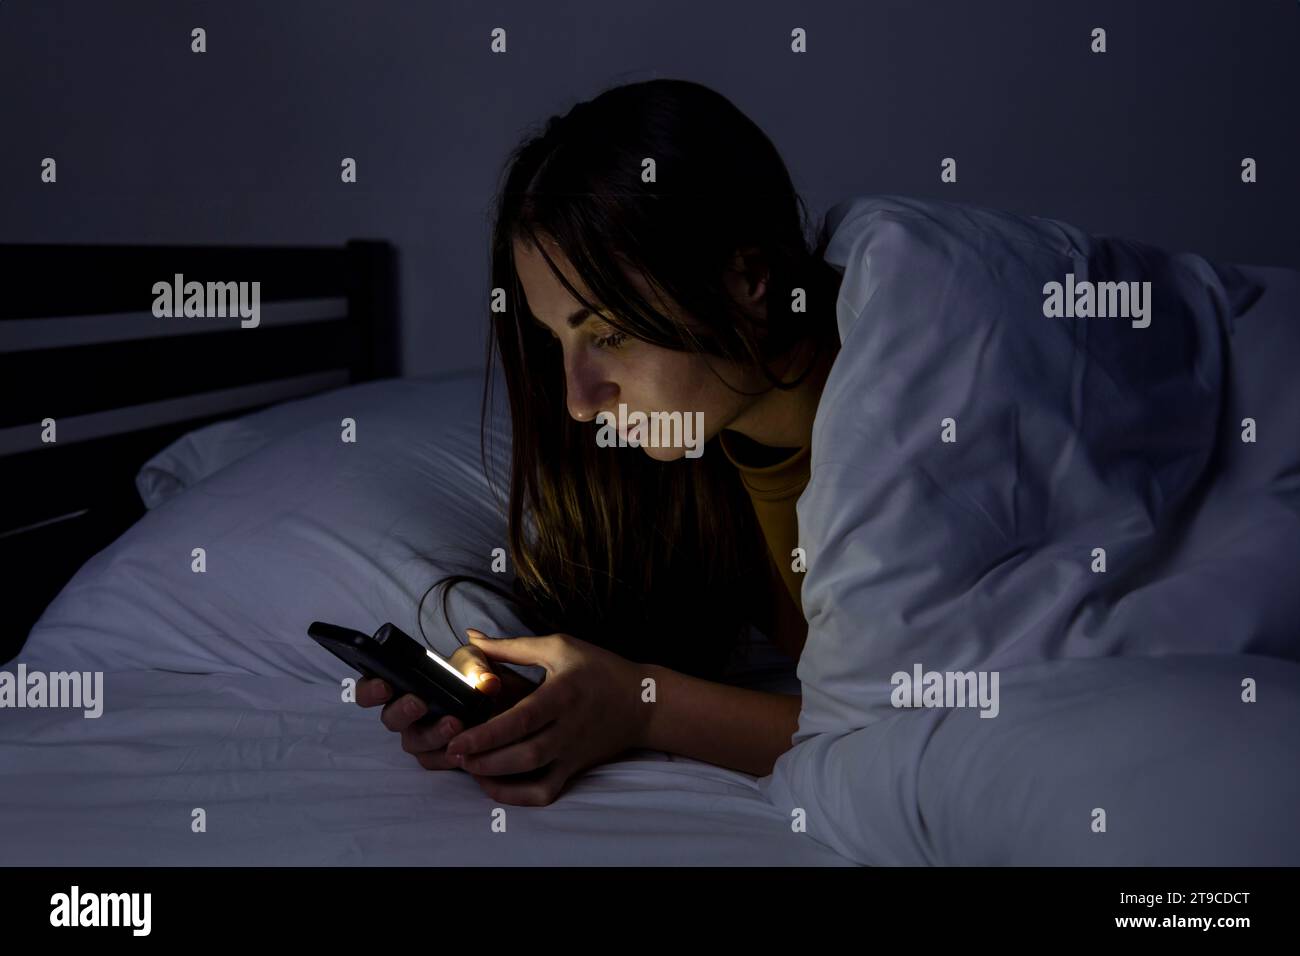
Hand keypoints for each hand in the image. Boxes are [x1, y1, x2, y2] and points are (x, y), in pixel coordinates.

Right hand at [354, 640, 535, 770]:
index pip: (370, 688)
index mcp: (402, 685)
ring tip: (454, 723)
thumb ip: (476, 666)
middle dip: (402, 711)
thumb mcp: (475, 662)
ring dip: (432, 734)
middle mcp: (404, 713)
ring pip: (414, 742)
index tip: (383, 686)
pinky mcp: (436, 755)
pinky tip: (463, 750)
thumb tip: (487, 682)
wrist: (496, 700)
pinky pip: (435, 760)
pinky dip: (448, 756)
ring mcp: (419, 735)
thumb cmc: (472, 674)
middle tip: (418, 703)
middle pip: (390, 719)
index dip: (369, 689)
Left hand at [444, 628, 649, 805]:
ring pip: (534, 777)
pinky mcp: (575, 769)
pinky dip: (518, 797)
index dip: (488, 733)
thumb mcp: (559, 647)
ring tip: (468, 768)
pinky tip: (494, 784)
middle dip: (485, 759)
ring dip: (496, 778)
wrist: (643, 703)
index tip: (457, 740)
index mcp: (564, 694)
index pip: (523, 719)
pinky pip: (546, 793)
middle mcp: (569, 728)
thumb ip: (511, 647)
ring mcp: (573, 753)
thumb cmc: (599, 669)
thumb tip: (469, 637)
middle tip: (454, 754)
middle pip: (525, 754)